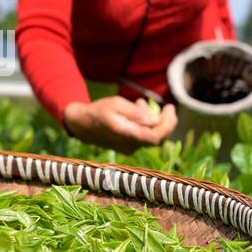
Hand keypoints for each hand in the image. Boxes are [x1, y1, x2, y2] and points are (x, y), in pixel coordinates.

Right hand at [62, 96, 177, 152]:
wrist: (81, 125)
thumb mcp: (116, 104)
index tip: (170, 108)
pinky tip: (136, 111)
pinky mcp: (127, 146)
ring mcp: (129, 148)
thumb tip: (155, 120)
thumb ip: (136, 113)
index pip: (156, 137)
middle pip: (158, 138)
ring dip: (153, 121)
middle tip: (168, 107)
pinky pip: (143, 136)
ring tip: (141, 103)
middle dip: (166, 123)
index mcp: (128, 135)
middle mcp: (130, 145)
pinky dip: (145, 124)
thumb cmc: (98, 111)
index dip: (168, 124)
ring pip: (150, 136)